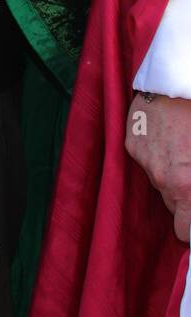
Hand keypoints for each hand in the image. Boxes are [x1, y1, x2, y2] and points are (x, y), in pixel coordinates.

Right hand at [126, 93, 190, 241]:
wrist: (178, 85)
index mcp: (187, 188)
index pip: (184, 231)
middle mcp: (163, 179)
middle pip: (172, 205)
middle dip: (184, 198)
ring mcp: (145, 161)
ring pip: (159, 181)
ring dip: (171, 174)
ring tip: (183, 152)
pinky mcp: (132, 144)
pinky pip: (146, 161)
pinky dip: (157, 155)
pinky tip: (168, 138)